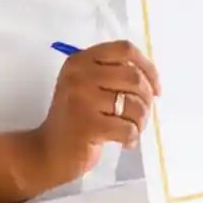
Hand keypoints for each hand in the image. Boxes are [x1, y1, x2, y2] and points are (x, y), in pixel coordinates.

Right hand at [38, 40, 160, 183]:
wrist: (47, 152)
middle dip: (146, 99)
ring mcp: (82, 99)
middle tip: (141, 115)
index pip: (124, 50)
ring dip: (141, 120)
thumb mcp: (87, 86)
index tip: (155, 88)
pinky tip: (125, 142)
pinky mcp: (88, 125)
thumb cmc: (74, 118)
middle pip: (133, 77)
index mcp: (81, 60)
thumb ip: (113, 74)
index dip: (147, 67)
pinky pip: (128, 128)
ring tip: (132, 129)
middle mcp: (79, 75)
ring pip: (134, 104)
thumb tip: (152, 80)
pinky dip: (132, 137)